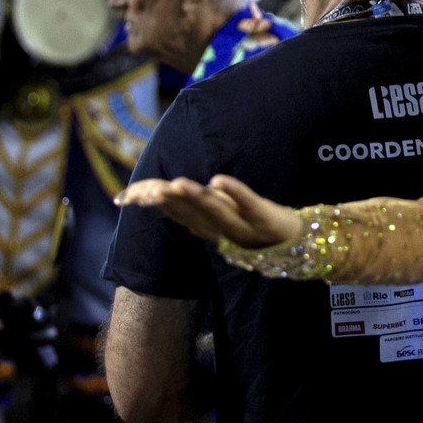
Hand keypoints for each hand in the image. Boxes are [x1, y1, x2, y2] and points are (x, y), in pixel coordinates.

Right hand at [116, 175, 302, 249]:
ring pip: (215, 211)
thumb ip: (193, 206)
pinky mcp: (265, 218)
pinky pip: (248, 203)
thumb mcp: (219, 216)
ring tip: (177, 183)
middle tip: (148, 189)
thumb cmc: (252, 224)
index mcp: (207, 228)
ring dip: (196, 197)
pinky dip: (234, 191)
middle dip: (168, 201)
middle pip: (191, 213)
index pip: (175, 214)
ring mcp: (244, 226)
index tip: (127, 196)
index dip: (152, 204)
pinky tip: (218, 179)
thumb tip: (158, 193)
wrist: (296, 243)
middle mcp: (221, 230)